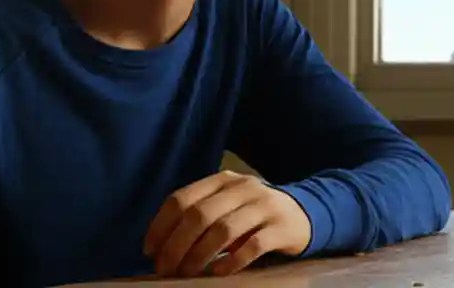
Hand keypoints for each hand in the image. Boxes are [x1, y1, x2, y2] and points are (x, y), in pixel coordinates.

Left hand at [143, 170, 312, 276]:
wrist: (303, 213)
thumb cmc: (253, 214)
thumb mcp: (226, 204)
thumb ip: (199, 214)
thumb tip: (160, 246)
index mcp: (222, 180)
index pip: (182, 198)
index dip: (160, 226)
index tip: (150, 251)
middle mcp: (243, 188)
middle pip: (200, 215)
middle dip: (176, 246)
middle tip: (166, 269)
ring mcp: (265, 206)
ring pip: (224, 230)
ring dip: (199, 255)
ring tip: (188, 273)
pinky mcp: (282, 227)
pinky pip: (253, 246)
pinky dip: (232, 261)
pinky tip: (218, 273)